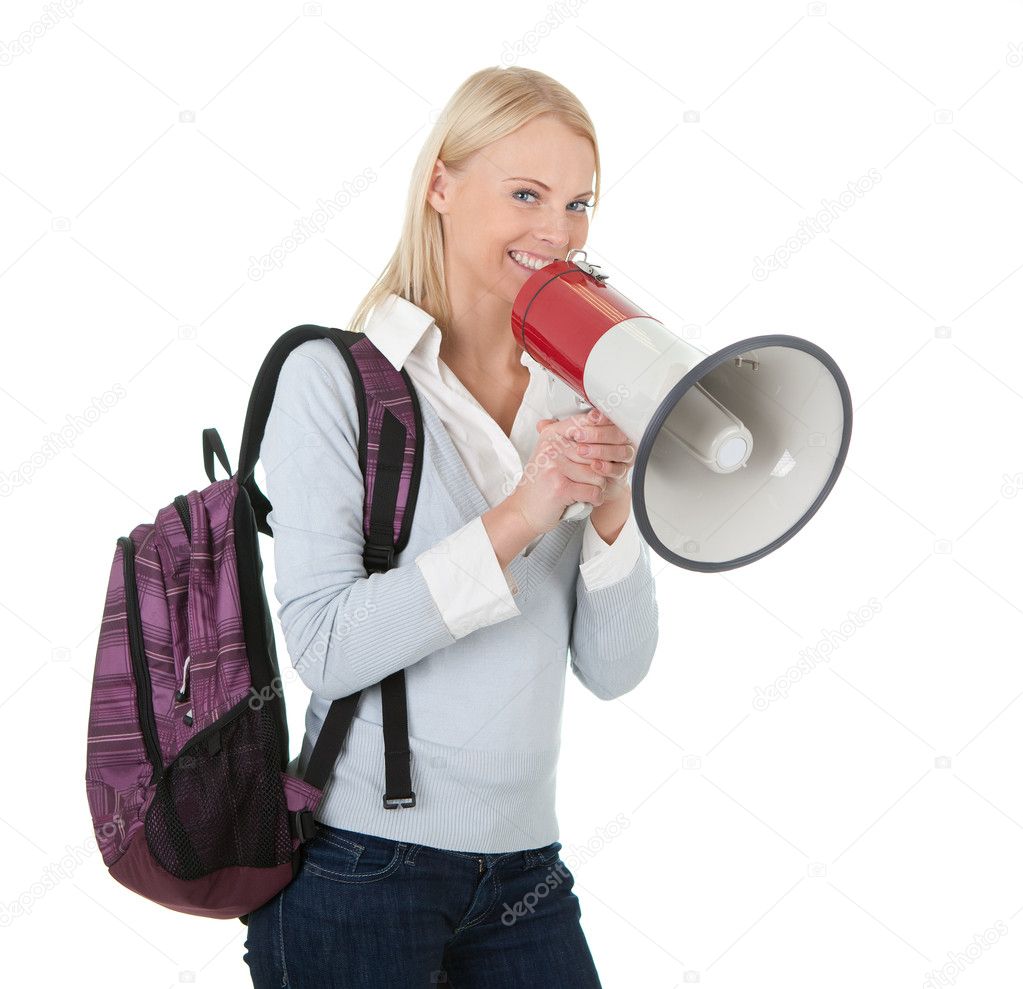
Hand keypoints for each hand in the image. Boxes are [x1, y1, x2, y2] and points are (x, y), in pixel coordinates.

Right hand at [509, 408, 634, 537]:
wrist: (523, 511)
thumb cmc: (540, 485)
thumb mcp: (551, 455)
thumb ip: (570, 439)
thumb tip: (596, 417)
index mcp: (550, 436)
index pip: (584, 426)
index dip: (601, 436)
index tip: (606, 446)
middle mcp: (552, 448)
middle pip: (596, 454)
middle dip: (600, 470)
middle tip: (590, 479)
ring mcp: (555, 468)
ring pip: (598, 474)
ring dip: (599, 486)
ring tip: (587, 489)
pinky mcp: (560, 488)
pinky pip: (593, 491)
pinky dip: (595, 499)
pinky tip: (588, 499)